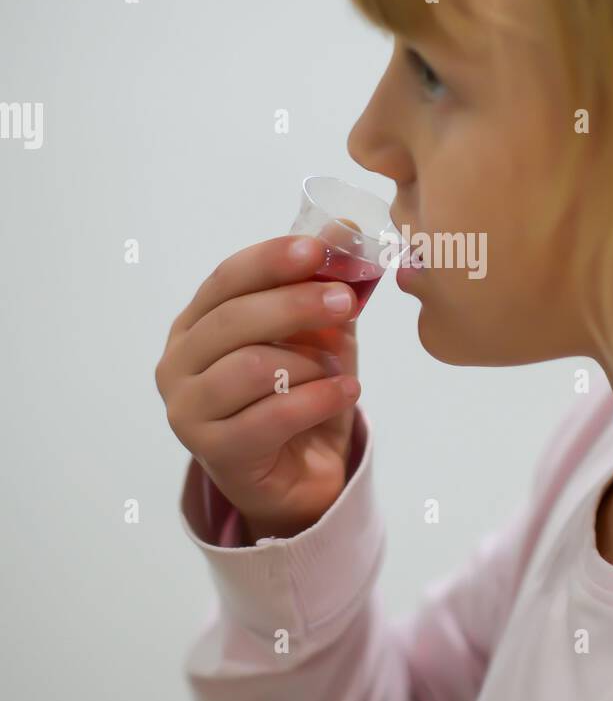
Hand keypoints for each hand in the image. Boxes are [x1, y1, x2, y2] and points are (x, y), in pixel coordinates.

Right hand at [156, 231, 361, 534]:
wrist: (301, 474)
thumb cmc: (299, 392)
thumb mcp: (319, 333)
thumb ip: (323, 284)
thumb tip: (342, 227)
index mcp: (196, 324)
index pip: (226, 279)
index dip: (270, 260)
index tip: (317, 249)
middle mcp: (179, 363)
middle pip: (233, 319)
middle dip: (294, 304)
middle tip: (344, 300)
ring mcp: (188, 410)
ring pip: (249, 368)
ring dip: (307, 362)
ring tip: (340, 369)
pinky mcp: (214, 453)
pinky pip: (269, 417)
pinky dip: (316, 400)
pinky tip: (346, 392)